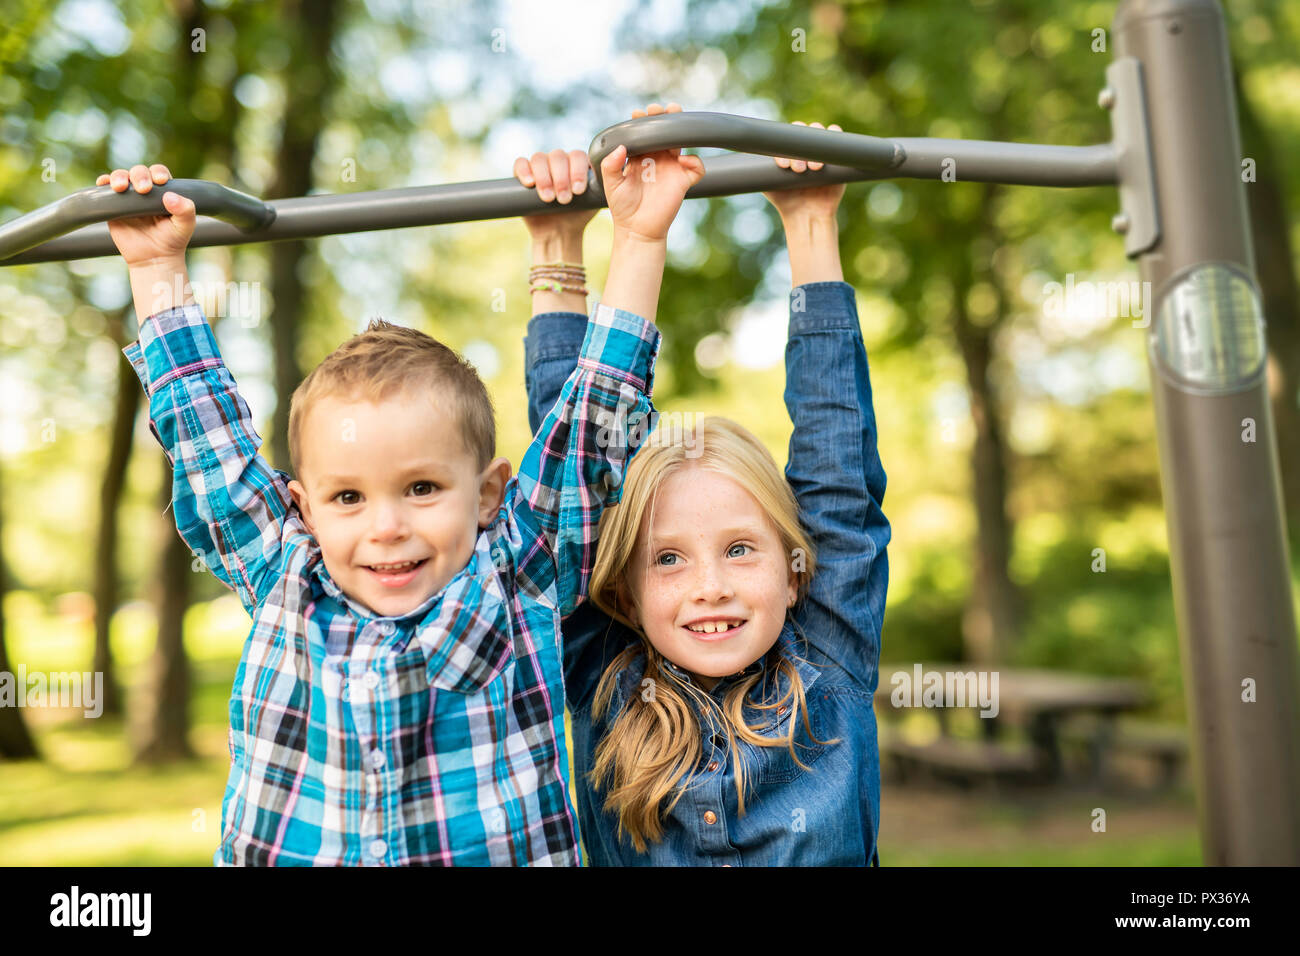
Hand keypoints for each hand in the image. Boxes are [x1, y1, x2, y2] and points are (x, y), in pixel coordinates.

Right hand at [95, 163, 196, 267]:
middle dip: (140, 175)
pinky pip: (105, 190)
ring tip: (121, 187)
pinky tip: (104, 184)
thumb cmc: (172, 240)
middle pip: (139, 172)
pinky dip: (103, 182)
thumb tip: (170, 196)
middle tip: (143, 189)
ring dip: (120, 176)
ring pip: (121, 176)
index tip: (161, 181)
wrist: (153, 258)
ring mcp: (128, 196)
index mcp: (164, 191)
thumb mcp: (185, 226)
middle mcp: (145, 190)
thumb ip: (186, 210)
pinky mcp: (113, 205)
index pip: (159, 173)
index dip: (159, 173)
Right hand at [513, 149, 597, 240]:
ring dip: (544, 178)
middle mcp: (559, 161)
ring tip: (548, 198)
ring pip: (539, 158)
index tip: (579, 191)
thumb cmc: (578, 216)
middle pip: (558, 156)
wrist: (559, 233)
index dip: (577, 171)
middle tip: (564, 199)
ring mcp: (540, 166)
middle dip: (561, 178)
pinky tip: (530, 183)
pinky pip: (520, 163)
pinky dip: (524, 171)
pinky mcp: (523, 174)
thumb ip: (602, 185)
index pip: (577, 156)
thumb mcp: (593, 201)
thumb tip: (615, 168)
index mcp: (577, 163)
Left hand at [600, 102, 704, 242]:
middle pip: (667, 130)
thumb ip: (610, 165)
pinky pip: (697, 168)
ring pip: (683, 142)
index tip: (638, 115)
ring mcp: (672, 168)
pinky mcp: (683, 182)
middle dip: (666, 116)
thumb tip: (621, 146)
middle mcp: (658, 158)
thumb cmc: (623, 207)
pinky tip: (683, 161)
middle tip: (660, 110)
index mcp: (641, 155)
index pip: (645, 130)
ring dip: (681, 130)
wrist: (636, 229)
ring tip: (674, 126)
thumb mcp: (611, 184)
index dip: (644, 119)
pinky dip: (695, 162)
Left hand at [761, 122, 845, 220]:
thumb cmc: (785, 200)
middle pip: (803, 131)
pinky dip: (835, 134)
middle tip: (797, 169)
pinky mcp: (838, 156)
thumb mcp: (768, 184)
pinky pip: (838, 137)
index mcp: (789, 150)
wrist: (806, 216)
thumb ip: (760, 170)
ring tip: (813, 168)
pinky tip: (830, 141)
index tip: (782, 165)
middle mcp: (805, 147)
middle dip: (800, 148)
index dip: (783, 145)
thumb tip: (744, 157)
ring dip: (816, 145)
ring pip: (819, 133)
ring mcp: (822, 150)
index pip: (786, 135)